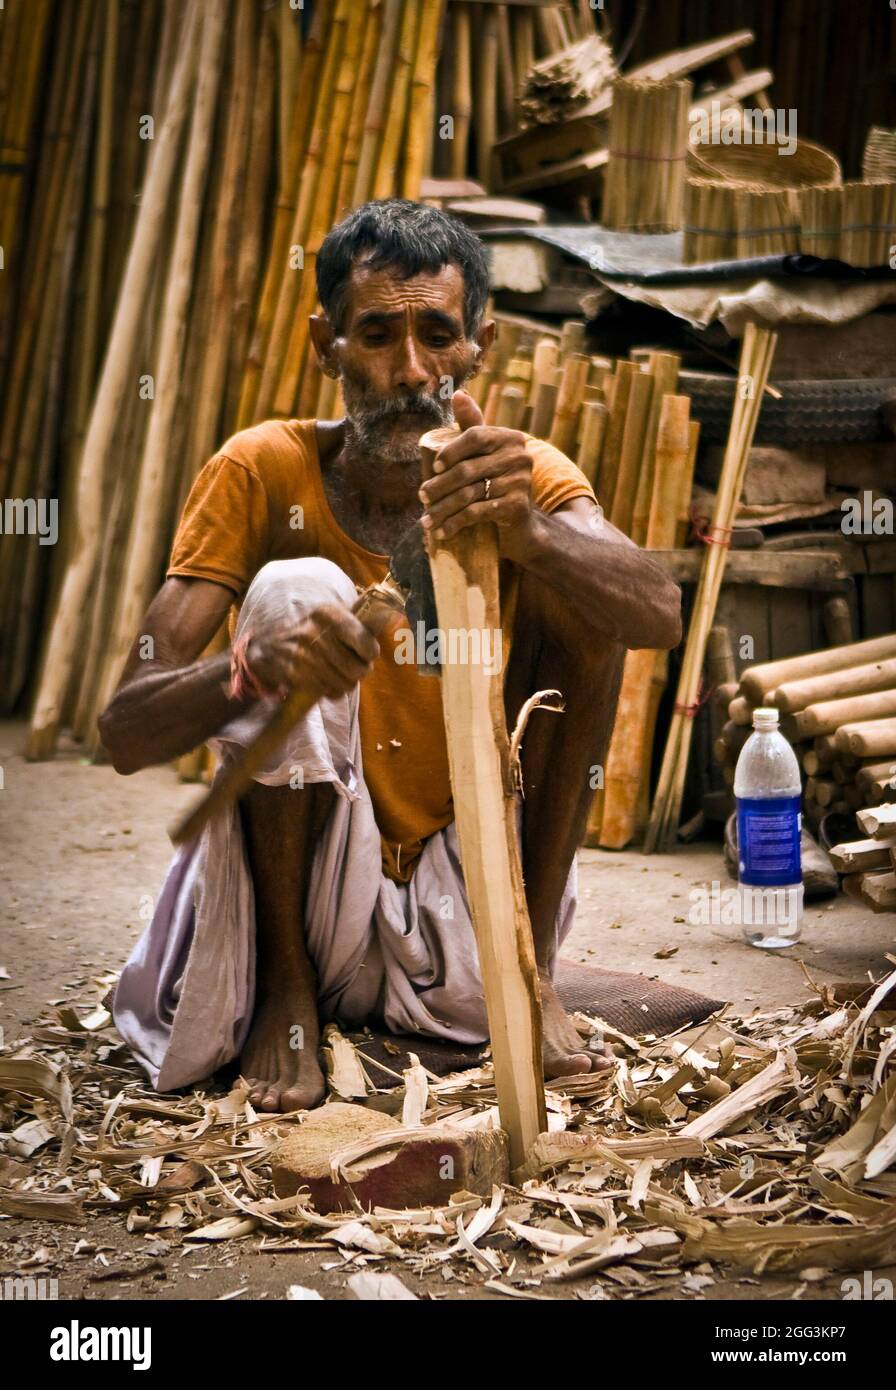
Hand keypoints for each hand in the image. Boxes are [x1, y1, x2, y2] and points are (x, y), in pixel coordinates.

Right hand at [246, 603, 379, 698]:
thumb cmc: (309, 635)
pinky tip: (325, 683)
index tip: (366, 655)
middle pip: (357, 669)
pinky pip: (326, 690)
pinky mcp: (294, 673)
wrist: (267, 649)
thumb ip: (357, 623)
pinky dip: (330, 691)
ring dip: (344, 684)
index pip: (366, 642)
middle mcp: (316, 631)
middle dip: (358, 673)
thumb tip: (391, 618)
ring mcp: (303, 653)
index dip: (370, 653)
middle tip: (353, 670)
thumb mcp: (329, 619)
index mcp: (329, 614)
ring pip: (343, 683)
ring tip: (338, 677)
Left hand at [418, 390, 534, 559]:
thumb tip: (456, 393)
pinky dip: (456, 523)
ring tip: (426, 521)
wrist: (523, 524)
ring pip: (470, 494)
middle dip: (439, 486)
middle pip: (468, 469)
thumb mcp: (487, 454)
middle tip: (422, 498)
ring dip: (443, 509)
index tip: (434, 468)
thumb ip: (473, 425)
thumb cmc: (497, 483)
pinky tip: (442, 532)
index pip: (476, 435)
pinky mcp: (517, 506)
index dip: (451, 450)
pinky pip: (478, 512)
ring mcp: (521, 482)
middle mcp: (520, 456)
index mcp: (510, 438)